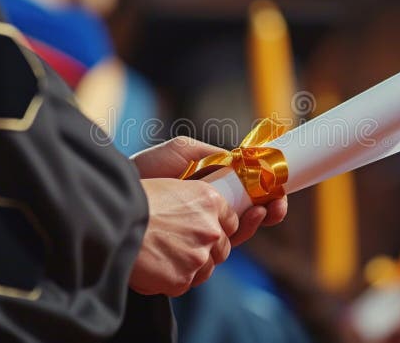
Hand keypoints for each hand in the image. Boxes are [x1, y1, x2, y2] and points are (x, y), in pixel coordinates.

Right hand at [129, 178, 237, 295]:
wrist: (112, 221)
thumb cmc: (133, 200)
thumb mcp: (171, 188)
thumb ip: (191, 205)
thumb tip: (194, 217)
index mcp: (210, 200)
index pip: (231, 221)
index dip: (218, 228)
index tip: (206, 232)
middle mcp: (211, 229)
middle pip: (222, 249)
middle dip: (206, 251)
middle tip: (179, 247)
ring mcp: (198, 256)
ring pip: (204, 270)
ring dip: (188, 268)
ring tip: (161, 257)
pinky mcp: (182, 279)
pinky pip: (182, 285)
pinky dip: (168, 281)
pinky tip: (150, 267)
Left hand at [131, 136, 287, 245]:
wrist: (120, 196)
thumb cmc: (147, 170)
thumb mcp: (183, 152)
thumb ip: (213, 155)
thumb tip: (244, 162)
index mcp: (212, 188)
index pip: (248, 193)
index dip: (268, 193)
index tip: (279, 191)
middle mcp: (210, 211)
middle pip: (250, 215)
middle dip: (269, 211)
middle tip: (276, 207)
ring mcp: (201, 230)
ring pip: (238, 232)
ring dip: (255, 223)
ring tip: (260, 211)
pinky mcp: (190, 248)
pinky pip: (219, 247)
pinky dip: (235, 237)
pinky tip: (239, 225)